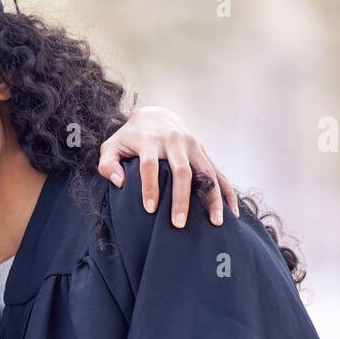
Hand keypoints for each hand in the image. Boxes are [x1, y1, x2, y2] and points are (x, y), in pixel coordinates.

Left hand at [97, 105, 239, 226]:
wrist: (155, 114)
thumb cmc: (129, 137)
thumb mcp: (111, 146)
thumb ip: (108, 164)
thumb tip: (119, 183)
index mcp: (150, 140)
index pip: (150, 165)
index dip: (150, 187)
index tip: (150, 209)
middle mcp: (174, 141)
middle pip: (182, 171)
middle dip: (181, 198)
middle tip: (178, 223)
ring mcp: (193, 146)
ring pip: (207, 172)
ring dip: (212, 197)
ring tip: (215, 222)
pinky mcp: (204, 152)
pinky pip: (219, 173)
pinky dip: (227, 192)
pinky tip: (231, 212)